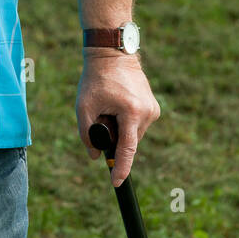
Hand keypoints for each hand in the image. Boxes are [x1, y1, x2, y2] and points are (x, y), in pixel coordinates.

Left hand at [76, 51, 159, 185]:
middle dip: (114, 139)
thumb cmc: (96, 79)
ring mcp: (153, 110)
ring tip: (110, 106)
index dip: (121, 168)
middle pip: (129, 142)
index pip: (128, 149)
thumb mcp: (84, 107)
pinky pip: (138, 125)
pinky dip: (127, 123)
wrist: (113, 54)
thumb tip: (95, 157)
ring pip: (134, 135)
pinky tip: (118, 105)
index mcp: (131, 112)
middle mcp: (147, 112)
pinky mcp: (154, 107)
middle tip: (101, 116)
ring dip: (121, 130)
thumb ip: (86, 135)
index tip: (116, 183)